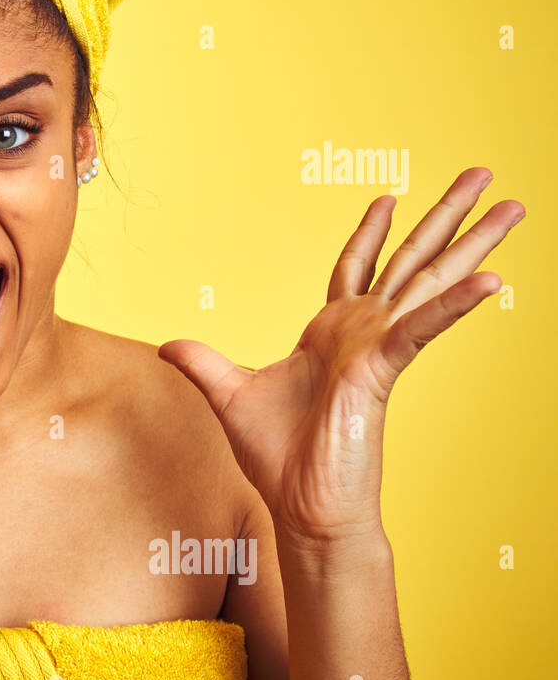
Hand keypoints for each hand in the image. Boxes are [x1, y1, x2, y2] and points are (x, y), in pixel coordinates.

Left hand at [159, 167, 523, 544]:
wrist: (301, 505)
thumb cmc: (276, 458)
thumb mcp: (227, 396)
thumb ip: (202, 363)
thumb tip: (166, 344)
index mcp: (329, 333)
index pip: (354, 267)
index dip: (371, 232)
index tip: (388, 197)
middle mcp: (360, 332)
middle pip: (409, 259)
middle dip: (446, 215)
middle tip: (482, 174)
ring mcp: (376, 347)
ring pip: (430, 280)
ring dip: (473, 241)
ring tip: (513, 205)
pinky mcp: (382, 370)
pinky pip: (422, 328)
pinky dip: (456, 304)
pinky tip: (494, 280)